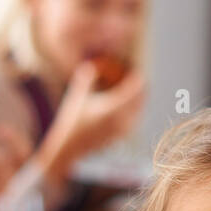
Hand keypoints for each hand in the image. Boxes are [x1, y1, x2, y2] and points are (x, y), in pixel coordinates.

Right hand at [39, 61, 146, 180]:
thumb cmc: (72, 119)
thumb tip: (92, 63)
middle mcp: (122, 119)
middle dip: (140, 89)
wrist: (69, 147)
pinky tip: (127, 108)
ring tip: (134, 91)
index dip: (136, 78)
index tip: (134, 71)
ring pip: (138, 111)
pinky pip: (133, 121)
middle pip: (140, 100)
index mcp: (113, 108)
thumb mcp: (77, 95)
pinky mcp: (121, 137)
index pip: (135, 89)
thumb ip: (87, 77)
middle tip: (137, 79)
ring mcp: (123, 130)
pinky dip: (133, 112)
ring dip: (137, 101)